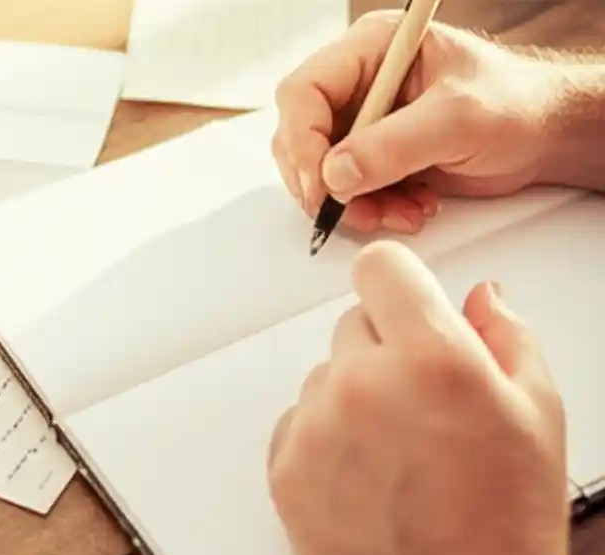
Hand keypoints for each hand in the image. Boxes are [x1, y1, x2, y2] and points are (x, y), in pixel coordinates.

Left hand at [267, 241, 596, 554]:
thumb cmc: (506, 521)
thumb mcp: (539, 410)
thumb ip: (505, 335)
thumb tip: (478, 296)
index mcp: (431, 357)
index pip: (378, 268)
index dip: (397, 284)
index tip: (405, 302)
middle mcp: (362, 384)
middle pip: (352, 323)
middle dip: (385, 348)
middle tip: (422, 403)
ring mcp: (315, 428)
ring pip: (324, 379)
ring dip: (353, 398)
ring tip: (399, 455)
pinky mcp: (284, 470)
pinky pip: (297, 425)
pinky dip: (323, 441)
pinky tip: (368, 479)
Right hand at [271, 12, 565, 234]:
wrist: (545, 134)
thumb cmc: (516, 104)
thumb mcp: (458, 119)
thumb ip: (393, 145)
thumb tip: (335, 174)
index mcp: (370, 51)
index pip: (304, 92)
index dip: (302, 142)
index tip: (322, 185)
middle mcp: (358, 85)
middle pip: (301, 136)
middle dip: (325, 182)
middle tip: (354, 209)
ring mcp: (364, 122)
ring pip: (321, 171)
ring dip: (354, 203)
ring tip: (399, 211)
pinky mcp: (374, 157)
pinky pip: (347, 191)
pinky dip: (373, 210)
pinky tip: (411, 208)